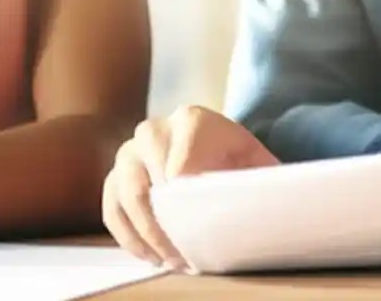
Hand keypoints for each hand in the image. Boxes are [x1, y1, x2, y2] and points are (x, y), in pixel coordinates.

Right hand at [102, 105, 278, 270]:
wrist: (209, 141)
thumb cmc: (233, 154)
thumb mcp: (253, 157)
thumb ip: (261, 173)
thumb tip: (268, 202)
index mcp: (190, 120)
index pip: (179, 162)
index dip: (184, 199)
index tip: (197, 226)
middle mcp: (152, 131)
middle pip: (146, 179)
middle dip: (164, 223)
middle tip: (185, 253)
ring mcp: (128, 153)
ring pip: (124, 196)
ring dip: (146, 235)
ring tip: (171, 260)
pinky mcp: (115, 176)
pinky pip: (111, 209)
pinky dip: (129, 237)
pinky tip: (150, 255)